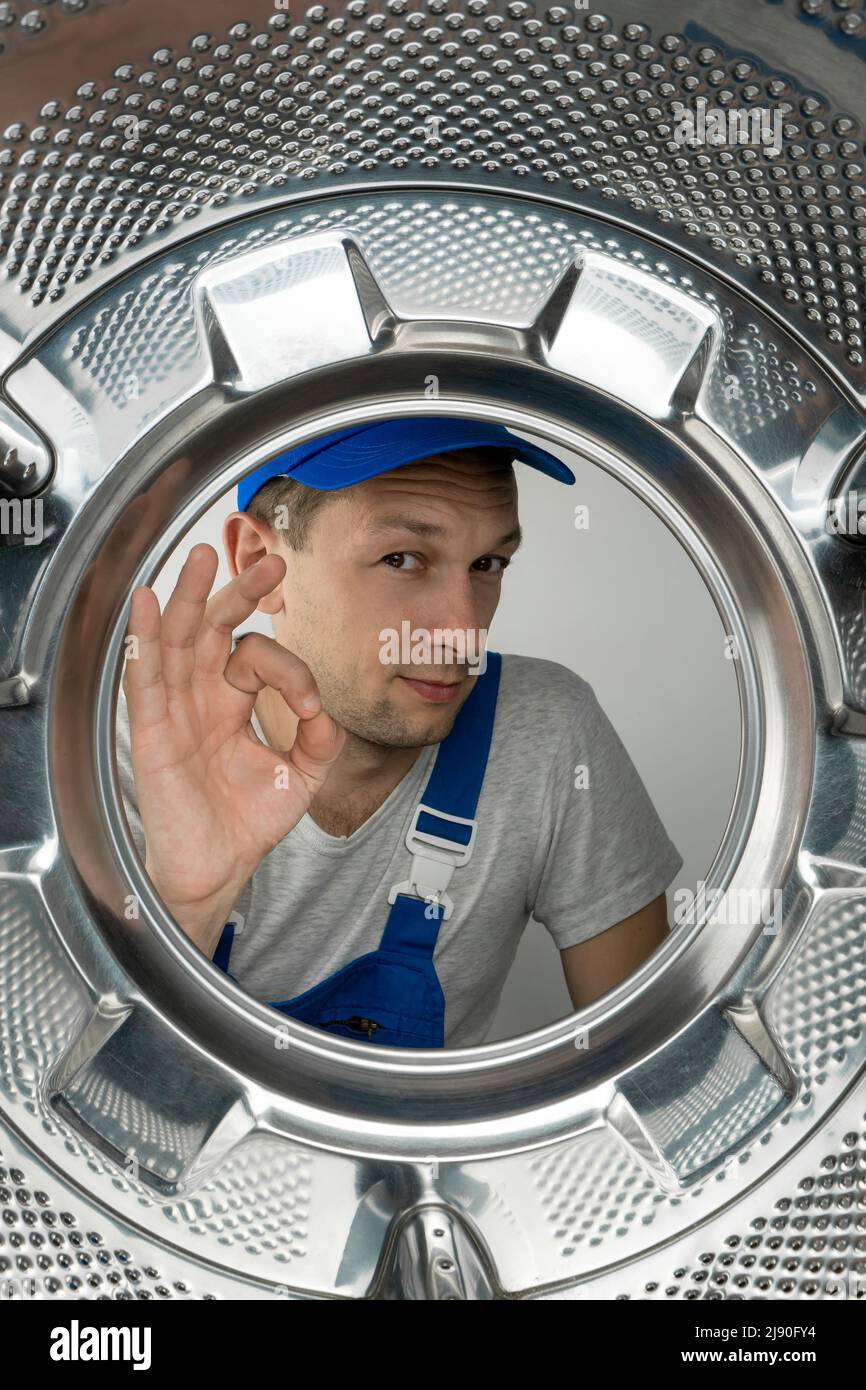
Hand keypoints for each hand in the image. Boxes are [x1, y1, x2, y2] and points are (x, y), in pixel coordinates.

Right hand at [122, 543, 344, 954]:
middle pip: (212, 629)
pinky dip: (145, 640)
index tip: (310, 704)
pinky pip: (144, 678)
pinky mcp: (152, 732)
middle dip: (237, 591)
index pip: (257, 656)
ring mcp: (175, 711)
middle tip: (269, 560)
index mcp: (232, 701)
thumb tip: (323, 706)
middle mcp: (201, 697)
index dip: (289, 669)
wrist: (220, 868)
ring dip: (189, 597)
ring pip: (178, 641)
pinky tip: (149, 605)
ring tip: (201, 556)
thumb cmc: (249, 822)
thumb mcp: (302, 774)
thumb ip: (320, 737)